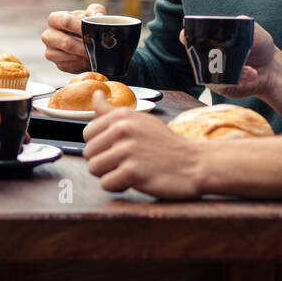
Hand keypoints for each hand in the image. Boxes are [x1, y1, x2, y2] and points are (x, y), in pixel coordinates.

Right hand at [41, 2, 105, 72]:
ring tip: (94, 52)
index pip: (65, 21)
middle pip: (65, 43)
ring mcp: (51, 51)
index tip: (91, 31)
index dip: (79, 27)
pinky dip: (82, 64)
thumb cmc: (87, 23)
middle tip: (95, 46)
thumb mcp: (92, 13)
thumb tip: (98, 17)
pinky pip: (71, 66)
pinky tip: (89, 59)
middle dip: (83, 46)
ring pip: (68, 56)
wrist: (87, 40)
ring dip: (83, 55)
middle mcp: (48, 36)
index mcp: (54, 19)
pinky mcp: (58, 64)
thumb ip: (96, 10)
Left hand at [81, 91, 205, 198]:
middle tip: (127, 161)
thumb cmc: (163, 143)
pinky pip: (106, 184)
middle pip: (88, 153)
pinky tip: (135, 180)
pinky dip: (118, 186)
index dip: (101, 145)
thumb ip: (111, 111)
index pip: (87, 134)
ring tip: (130, 170)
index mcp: (121, 116)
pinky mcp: (132, 172)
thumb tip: (95, 94)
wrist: (193, 162)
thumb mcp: (139, 120)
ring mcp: (127, 150)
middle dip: (104, 161)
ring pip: (94, 169)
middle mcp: (122, 129)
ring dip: (110, 174)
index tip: (118, 147)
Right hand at [183, 21, 278, 99]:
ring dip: (228, 69)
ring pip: (209, 72)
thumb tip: (238, 20)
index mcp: (211, 40)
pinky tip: (252, 73)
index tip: (185, 35)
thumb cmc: (259, 47)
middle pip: (196, 56)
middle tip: (227, 54)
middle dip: (209, 56)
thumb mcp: (254, 31)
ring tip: (249, 69)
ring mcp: (212, 72)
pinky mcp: (220, 86)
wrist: (271, 69)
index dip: (185, 37)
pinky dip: (238, 79)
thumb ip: (244, 24)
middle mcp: (208, 56)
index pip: (191, 38)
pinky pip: (220, 84)